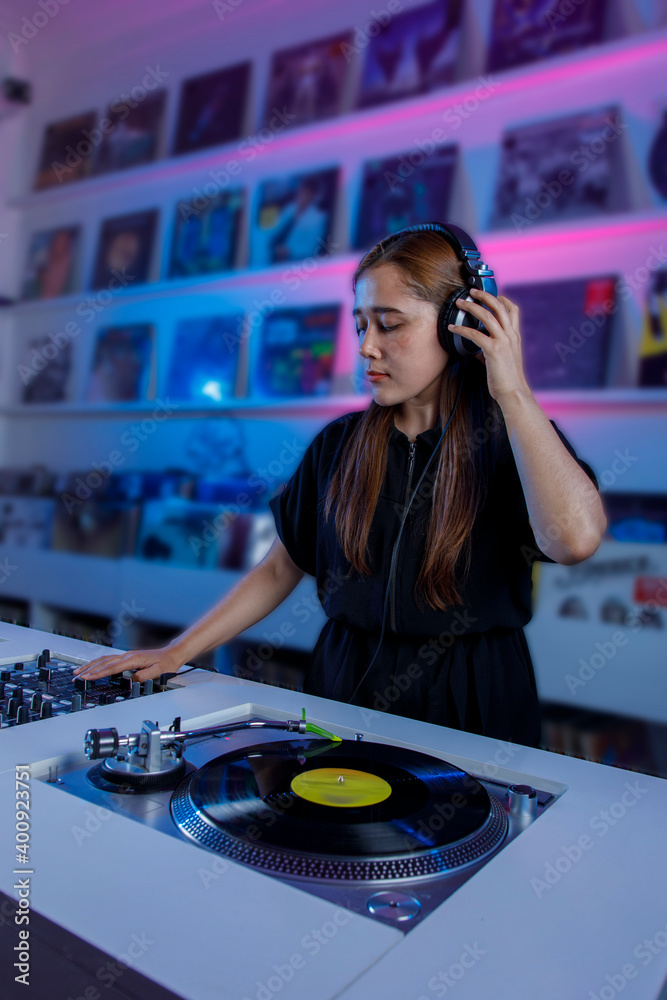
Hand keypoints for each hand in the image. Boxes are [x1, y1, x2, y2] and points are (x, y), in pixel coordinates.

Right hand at [72, 645, 184, 681]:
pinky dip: (97, 663)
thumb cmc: (166, 663)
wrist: (171, 654)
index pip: (112, 668)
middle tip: (76, 678)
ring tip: (78, 672)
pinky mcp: (126, 657)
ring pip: (103, 660)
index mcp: (133, 659)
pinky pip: (107, 660)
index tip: (87, 677)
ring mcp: (125, 656)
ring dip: (89, 666)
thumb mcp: (159, 672)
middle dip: (88, 671)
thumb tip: (131, 680)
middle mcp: (127, 656)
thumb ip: (144, 676)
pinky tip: (91, 667)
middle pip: (103, 663)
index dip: (98, 673)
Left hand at [448, 289, 531, 404]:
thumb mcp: (503, 361)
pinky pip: (475, 334)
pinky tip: (452, 328)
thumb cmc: (507, 380)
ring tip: (460, 303)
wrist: (513, 393)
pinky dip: (462, 329)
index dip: (503, 299)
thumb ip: (491, 352)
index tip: (492, 294)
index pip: (513, 310)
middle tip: (472, 291)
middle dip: (485, 296)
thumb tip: (479, 352)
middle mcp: (511, 336)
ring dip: (472, 307)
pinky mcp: (493, 350)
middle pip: (499, 307)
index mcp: (514, 337)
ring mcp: (503, 342)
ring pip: (487, 316)